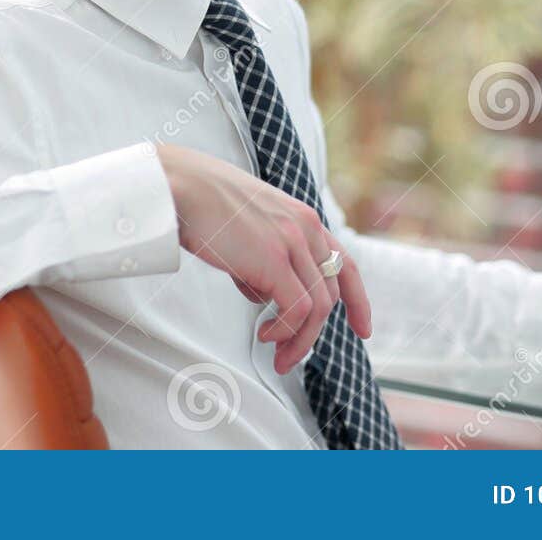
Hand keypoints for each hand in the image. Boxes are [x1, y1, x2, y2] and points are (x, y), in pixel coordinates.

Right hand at [155, 142, 370, 373]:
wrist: (179, 187)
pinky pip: (296, 310)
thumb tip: (260, 290)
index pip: (343, 263)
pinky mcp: (274, 260)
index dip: (357, 300)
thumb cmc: (201, 204)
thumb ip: (264, 252)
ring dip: (299, 340)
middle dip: (314, 332)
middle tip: (289, 355)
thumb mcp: (248, 224)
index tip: (362, 328)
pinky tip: (264, 334)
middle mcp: (305, 227)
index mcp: (301, 217)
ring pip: (317, 307)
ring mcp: (292, 242)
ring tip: (276, 354)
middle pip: (330, 292)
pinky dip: (284, 331)